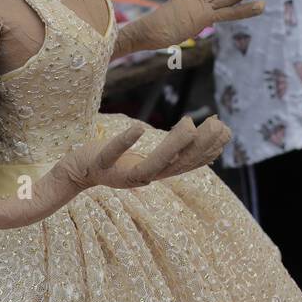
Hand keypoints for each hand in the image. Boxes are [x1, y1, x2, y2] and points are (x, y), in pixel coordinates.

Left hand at [70, 116, 230, 189]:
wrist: (77, 172)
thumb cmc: (115, 159)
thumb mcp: (148, 153)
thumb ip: (174, 146)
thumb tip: (205, 129)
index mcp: (157, 173)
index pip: (189, 164)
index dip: (209, 150)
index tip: (225, 130)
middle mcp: (143, 178)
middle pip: (177, 165)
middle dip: (200, 146)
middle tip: (217, 123)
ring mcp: (122, 174)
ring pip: (152, 165)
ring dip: (172, 146)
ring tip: (189, 123)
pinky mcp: (99, 165)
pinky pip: (113, 155)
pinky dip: (126, 144)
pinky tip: (139, 128)